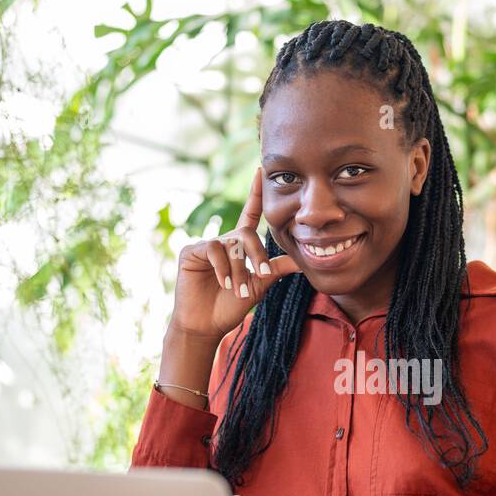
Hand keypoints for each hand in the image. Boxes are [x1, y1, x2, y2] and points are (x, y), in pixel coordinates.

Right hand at [167, 166, 300, 342]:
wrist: (206, 324)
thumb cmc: (231, 305)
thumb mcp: (259, 285)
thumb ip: (277, 269)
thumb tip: (304, 260)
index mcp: (239, 245)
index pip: (250, 214)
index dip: (256, 193)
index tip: (261, 171)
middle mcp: (223, 240)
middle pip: (247, 234)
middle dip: (256, 256)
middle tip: (261, 275)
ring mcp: (205, 244)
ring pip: (231, 246)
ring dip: (239, 270)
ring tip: (238, 290)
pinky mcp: (190, 251)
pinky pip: (212, 250)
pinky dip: (222, 267)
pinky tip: (223, 282)